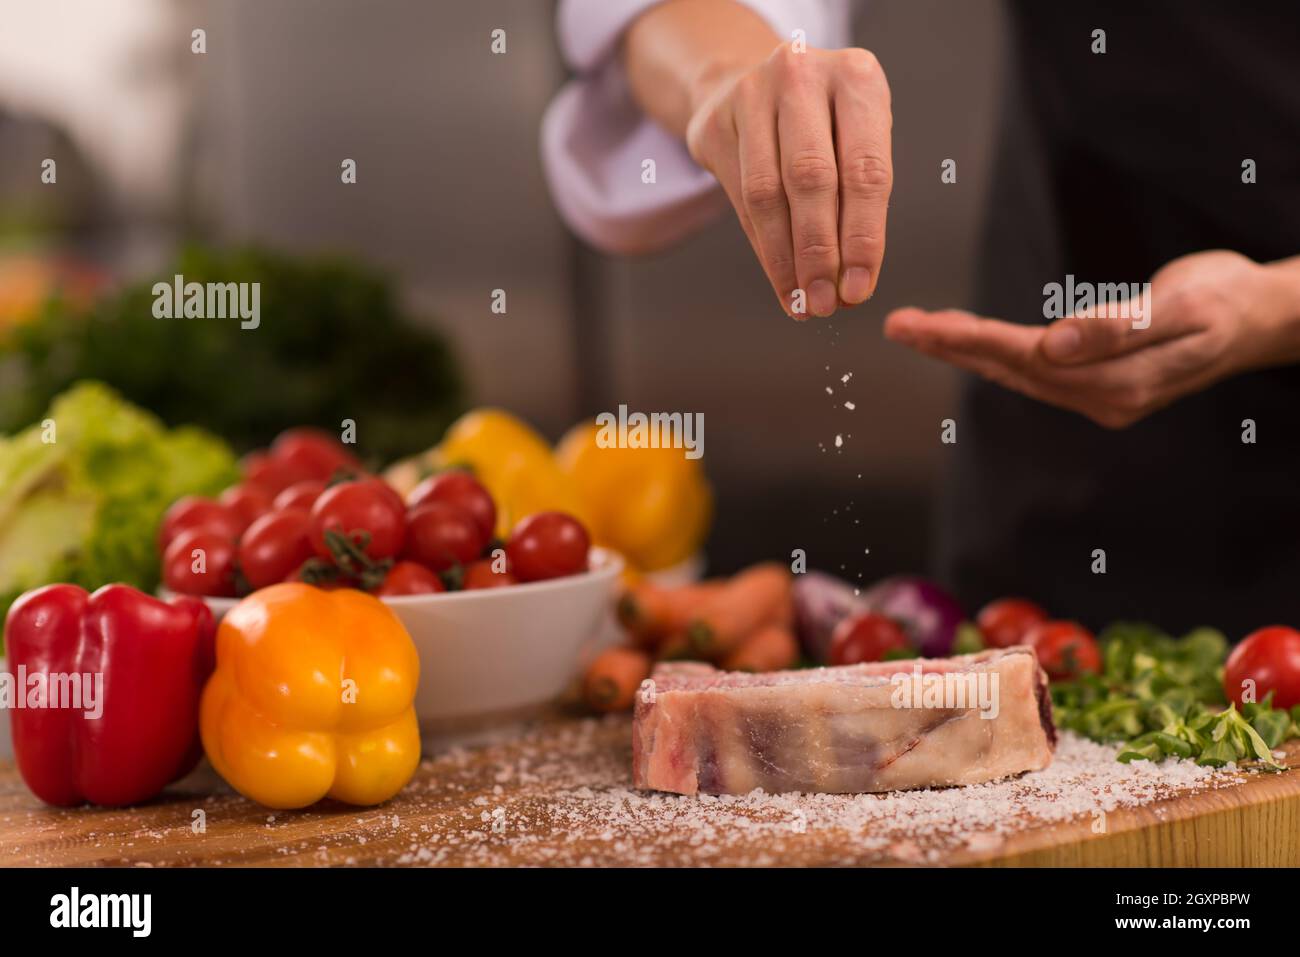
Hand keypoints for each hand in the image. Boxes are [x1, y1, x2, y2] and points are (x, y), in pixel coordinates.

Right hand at [685, 43, 892, 318]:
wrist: (749, 81)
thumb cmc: (821, 121)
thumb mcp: (856, 139)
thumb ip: (858, 201)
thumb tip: (850, 285)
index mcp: (856, 77)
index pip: (865, 170)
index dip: (862, 237)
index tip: (859, 289)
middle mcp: (802, 76)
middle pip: (811, 180)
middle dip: (819, 253)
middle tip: (826, 303)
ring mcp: (751, 95)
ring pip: (767, 195)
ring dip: (785, 259)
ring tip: (802, 301)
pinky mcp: (714, 123)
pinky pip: (739, 200)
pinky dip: (763, 248)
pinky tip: (780, 279)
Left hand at [883, 251, 1299, 428]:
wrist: (1258, 320)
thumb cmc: (1224, 303)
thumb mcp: (1182, 307)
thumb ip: (1118, 328)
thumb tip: (1056, 346)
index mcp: (1116, 382)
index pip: (1025, 357)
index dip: (969, 340)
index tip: (921, 326)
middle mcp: (1100, 398)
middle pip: (1009, 369)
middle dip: (950, 346)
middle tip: (897, 324)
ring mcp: (1098, 396)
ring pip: (1015, 372)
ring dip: (963, 351)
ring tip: (916, 329)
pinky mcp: (1098, 385)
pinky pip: (1033, 371)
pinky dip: (993, 354)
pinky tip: (966, 343)